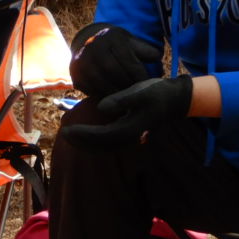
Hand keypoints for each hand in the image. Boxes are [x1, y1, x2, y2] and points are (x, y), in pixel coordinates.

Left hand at [61, 75, 192, 146]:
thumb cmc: (158, 93)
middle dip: (80, 141)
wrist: (176, 100)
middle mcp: (129, 137)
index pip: (100, 136)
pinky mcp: (130, 133)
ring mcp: (130, 137)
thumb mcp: (140, 91)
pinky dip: (95, 140)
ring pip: (103, 146)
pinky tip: (86, 133)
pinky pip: (108, 141)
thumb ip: (121, 99)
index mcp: (130, 129)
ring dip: (86, 142)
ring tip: (70, 134)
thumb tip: (101, 107)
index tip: (66, 129)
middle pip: (99, 146)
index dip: (82, 134)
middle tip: (63, 133)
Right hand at [70, 22, 163, 98]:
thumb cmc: (117, 46)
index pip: (128, 60)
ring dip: (113, 93)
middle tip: (135, 96)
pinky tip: (109, 99)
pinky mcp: (74, 71)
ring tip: (124, 99)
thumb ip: (146, 50)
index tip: (146, 87)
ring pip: (99, 81)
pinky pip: (88, 87)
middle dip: (126, 85)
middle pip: (113, 71)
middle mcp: (94, 46)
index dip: (139, 76)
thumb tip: (157, 58)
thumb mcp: (132, 43)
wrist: (90, 42)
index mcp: (112, 37)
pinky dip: (100, 95)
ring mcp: (82, 58)